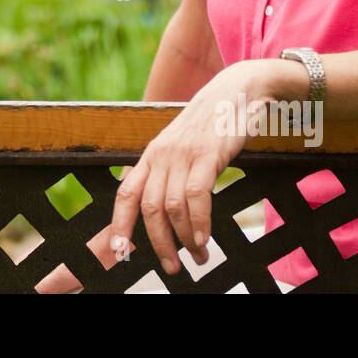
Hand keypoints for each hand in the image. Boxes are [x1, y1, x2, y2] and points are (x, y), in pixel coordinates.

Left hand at [110, 59, 284, 273]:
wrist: (237, 89)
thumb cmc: (212, 123)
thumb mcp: (181, 145)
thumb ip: (169, 171)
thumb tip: (161, 207)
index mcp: (151, 154)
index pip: (126, 194)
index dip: (119, 225)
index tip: (119, 252)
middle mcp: (162, 154)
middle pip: (149, 208)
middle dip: (158, 244)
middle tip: (172, 268)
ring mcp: (183, 153)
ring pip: (173, 207)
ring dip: (185, 240)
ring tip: (199, 257)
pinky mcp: (208, 153)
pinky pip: (197, 195)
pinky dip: (200, 223)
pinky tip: (205, 240)